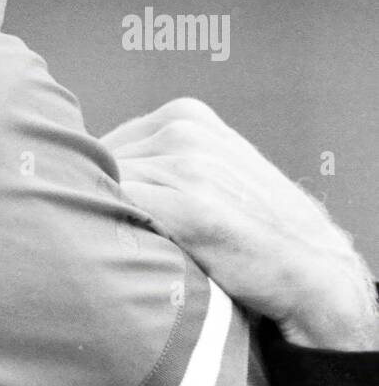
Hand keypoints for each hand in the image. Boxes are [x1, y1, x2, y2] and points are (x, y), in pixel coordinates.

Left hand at [100, 98, 378, 350]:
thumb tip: (74, 173)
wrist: (310, 270)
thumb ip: (155, 160)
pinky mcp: (192, 207)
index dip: (92, 188)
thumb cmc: (246, 229)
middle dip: (93, 201)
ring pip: (101, 190)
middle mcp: (183, 130)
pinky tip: (125, 257)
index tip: (96, 215)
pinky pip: (117, 211)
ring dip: (99, 220)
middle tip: (105, 237)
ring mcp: (189, 166)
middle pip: (96, 167)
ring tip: (122, 250)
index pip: (100, 146)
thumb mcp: (207, 170)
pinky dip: (111, 234)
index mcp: (185, 115)